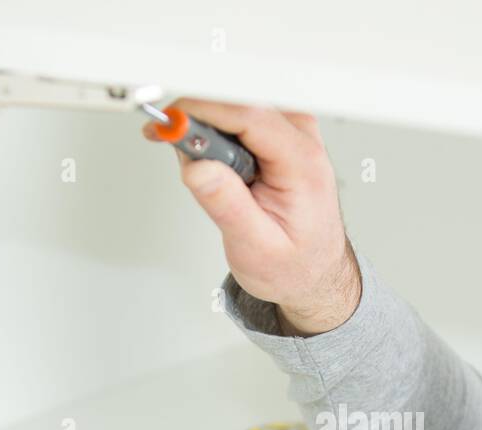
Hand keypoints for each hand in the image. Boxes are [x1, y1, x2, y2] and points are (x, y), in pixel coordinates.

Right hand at [146, 98, 361, 335]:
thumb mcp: (255, 247)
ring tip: (212, 178)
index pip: (246, 114)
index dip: (200, 112)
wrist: (314, 272)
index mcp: (302, 163)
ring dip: (209, 136)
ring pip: (233, 108)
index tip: (167, 123)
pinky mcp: (279, 134)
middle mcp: (302, 138)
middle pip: (237, 104)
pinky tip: (220, 167)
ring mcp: (292, 132)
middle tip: (186, 160)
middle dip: (200, 126)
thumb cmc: (294, 263)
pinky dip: (217, 137)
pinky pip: (238, 118)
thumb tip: (197, 166)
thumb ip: (226, 204)